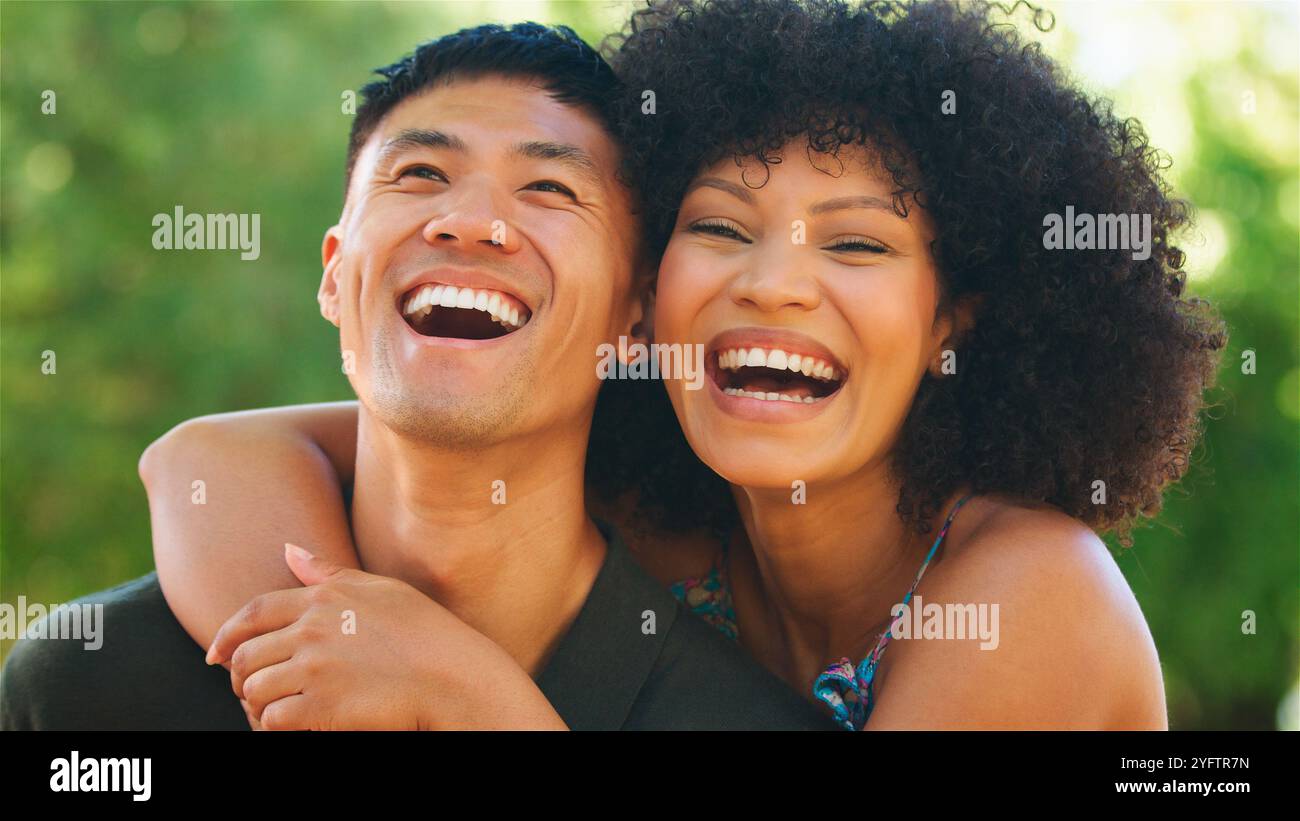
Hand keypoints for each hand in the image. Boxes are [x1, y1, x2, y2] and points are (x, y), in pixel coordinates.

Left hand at [205, 543, 566, 729]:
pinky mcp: (322, 707)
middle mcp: (312, 631)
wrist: (455, 678)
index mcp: (324, 599)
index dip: (226, 634)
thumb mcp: (381, 589)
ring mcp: (315, 670)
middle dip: (239, 674)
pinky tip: (290, 725)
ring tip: (271, 709)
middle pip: (245, 654)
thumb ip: (329, 573)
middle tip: (250, 689)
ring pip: (254, 689)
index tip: (215, 653)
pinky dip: (273, 726)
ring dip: (256, 703)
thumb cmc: (426, 632)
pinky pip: (272, 720)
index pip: (254, 612)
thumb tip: (288, 551)